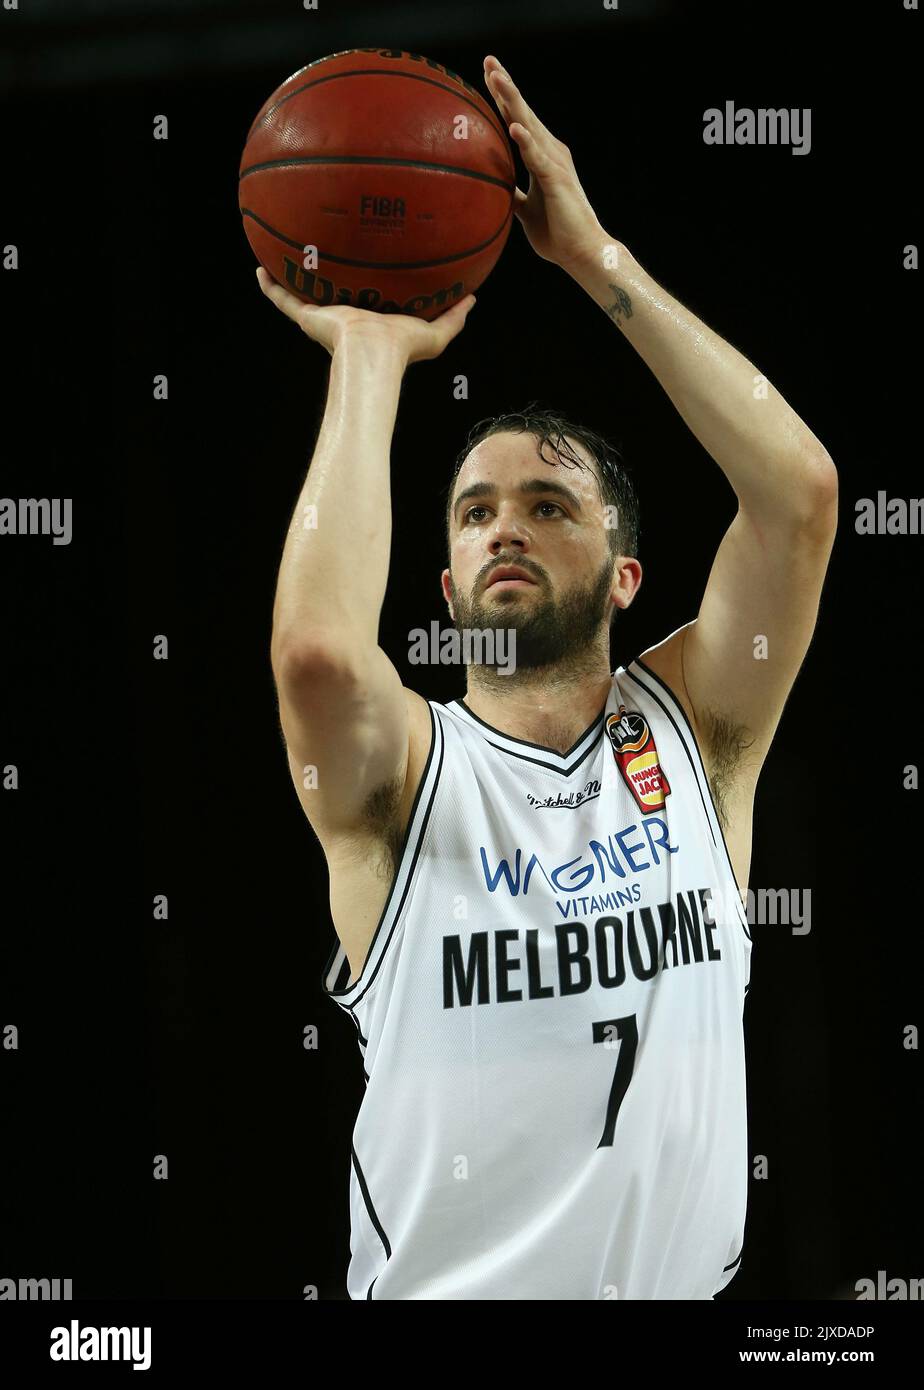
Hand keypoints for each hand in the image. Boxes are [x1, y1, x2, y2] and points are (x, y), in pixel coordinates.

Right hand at [255, 268, 475, 364]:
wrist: (373, 352)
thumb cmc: (403, 348)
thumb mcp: (436, 332)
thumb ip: (455, 317)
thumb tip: (473, 298)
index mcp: (368, 320)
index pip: (363, 300)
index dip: (362, 285)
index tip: (362, 264)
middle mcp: (342, 317)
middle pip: (330, 293)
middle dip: (325, 275)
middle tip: (323, 248)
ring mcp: (322, 317)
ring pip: (301, 294)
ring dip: (291, 277)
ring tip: (282, 253)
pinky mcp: (307, 316)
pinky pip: (282, 298)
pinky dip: (269, 286)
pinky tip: (259, 268)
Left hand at [483, 55, 605, 273]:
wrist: (581, 253)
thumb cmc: (557, 233)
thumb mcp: (524, 211)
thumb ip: (512, 194)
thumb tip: (494, 187)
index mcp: (542, 157)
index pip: (518, 121)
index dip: (503, 99)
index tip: (487, 75)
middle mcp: (550, 152)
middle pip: (523, 113)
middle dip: (505, 86)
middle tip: (488, 61)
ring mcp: (555, 163)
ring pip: (529, 126)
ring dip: (512, 102)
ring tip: (495, 78)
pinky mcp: (557, 180)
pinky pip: (537, 158)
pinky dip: (525, 141)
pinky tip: (513, 125)